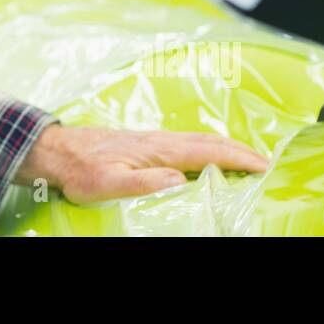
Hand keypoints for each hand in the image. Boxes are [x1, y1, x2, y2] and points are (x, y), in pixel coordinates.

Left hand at [14, 124, 270, 201]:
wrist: (57, 150)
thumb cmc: (81, 171)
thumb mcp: (109, 183)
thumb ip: (144, 182)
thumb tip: (179, 179)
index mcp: (158, 149)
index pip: (206, 151)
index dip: (237, 158)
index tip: (263, 166)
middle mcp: (160, 139)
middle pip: (208, 141)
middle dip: (239, 150)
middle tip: (266, 163)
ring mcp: (153, 139)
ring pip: (198, 140)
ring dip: (225, 147)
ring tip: (246, 160)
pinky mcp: (146, 143)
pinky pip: (186, 143)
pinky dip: (207, 148)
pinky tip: (207, 158)